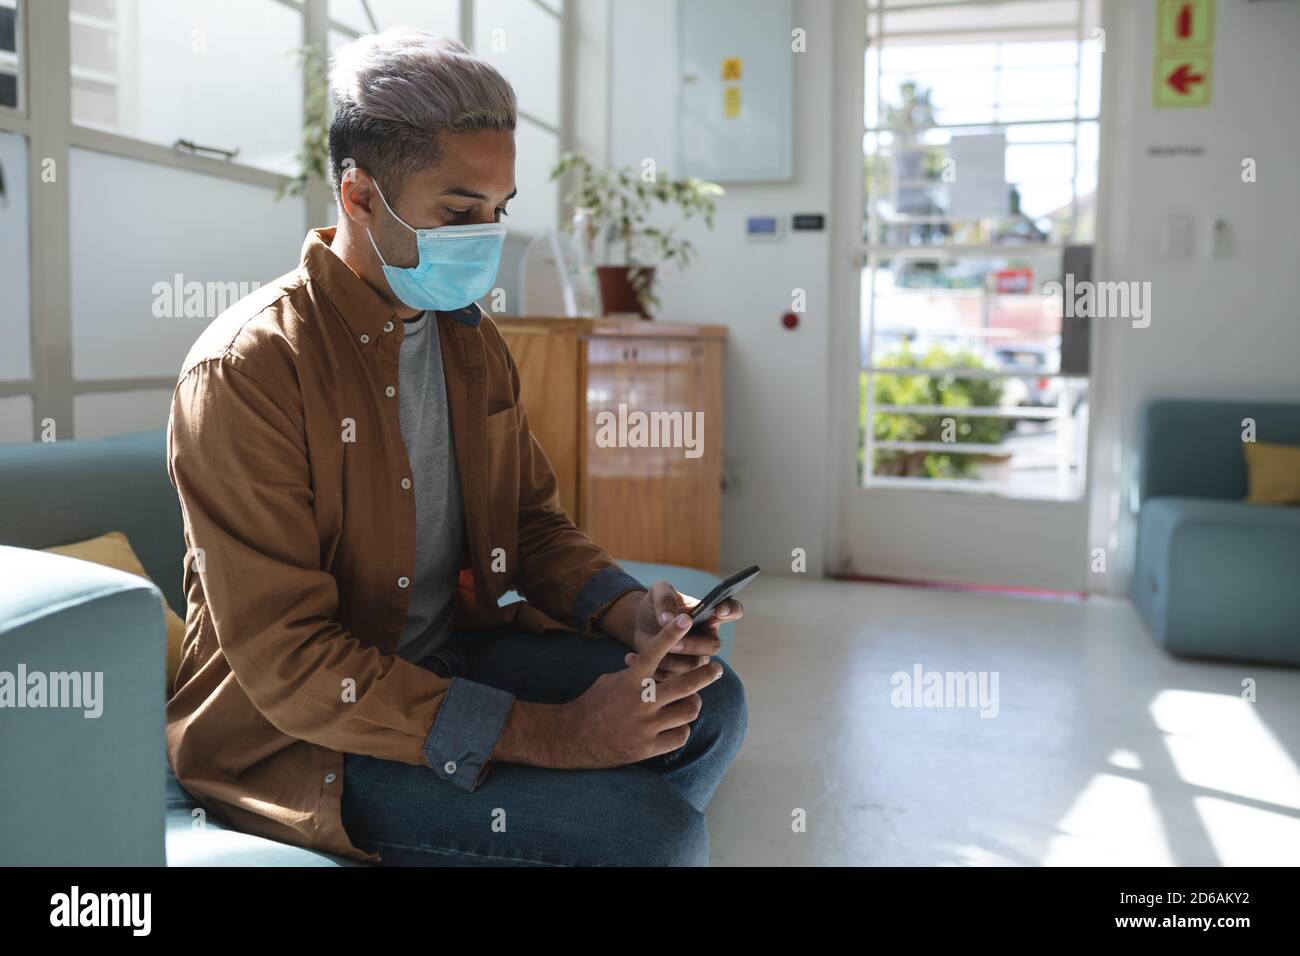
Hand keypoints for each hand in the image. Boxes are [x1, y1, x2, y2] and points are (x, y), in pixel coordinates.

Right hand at [551, 612, 723, 767]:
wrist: (573, 738)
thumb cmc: (594, 704)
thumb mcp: (612, 680)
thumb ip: (637, 673)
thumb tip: (658, 664)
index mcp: (630, 680)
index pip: (654, 652)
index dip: (671, 634)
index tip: (687, 619)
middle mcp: (641, 701)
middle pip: (685, 685)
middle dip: (705, 674)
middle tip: (716, 669)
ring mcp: (646, 726)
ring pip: (689, 711)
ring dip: (693, 705)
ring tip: (692, 703)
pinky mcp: (648, 748)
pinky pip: (680, 735)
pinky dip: (681, 729)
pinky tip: (675, 726)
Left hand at [626, 580, 743, 680]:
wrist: (639, 622)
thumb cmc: (655, 604)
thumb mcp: (657, 591)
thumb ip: (664, 599)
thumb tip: (668, 619)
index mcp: (709, 613)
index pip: (733, 610)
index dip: (730, 611)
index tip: (718, 610)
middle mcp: (706, 637)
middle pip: (713, 646)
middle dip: (692, 645)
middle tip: (672, 643)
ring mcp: (694, 656)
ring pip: (693, 667)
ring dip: (672, 660)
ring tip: (649, 651)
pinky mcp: (677, 672)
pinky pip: (671, 678)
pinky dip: (651, 669)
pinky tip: (631, 657)